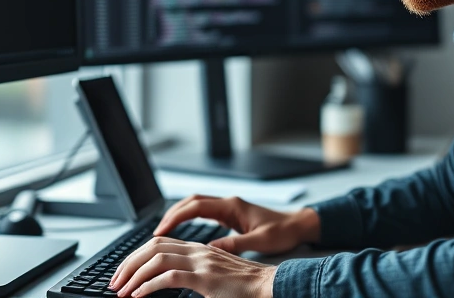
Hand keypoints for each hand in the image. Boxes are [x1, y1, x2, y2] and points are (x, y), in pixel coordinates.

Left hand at [108, 237, 275, 297]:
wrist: (268, 285)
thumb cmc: (244, 286)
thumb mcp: (213, 275)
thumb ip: (192, 273)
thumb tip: (167, 281)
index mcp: (198, 248)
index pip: (158, 243)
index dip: (136, 256)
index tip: (124, 273)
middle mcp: (197, 250)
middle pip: (153, 247)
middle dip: (128, 264)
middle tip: (115, 282)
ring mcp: (201, 262)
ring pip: (156, 259)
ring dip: (133, 275)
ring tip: (122, 290)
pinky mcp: (205, 277)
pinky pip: (169, 277)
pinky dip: (148, 285)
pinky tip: (138, 295)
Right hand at [154, 195, 319, 255]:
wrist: (298, 225)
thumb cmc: (283, 232)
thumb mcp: (260, 241)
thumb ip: (235, 244)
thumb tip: (210, 250)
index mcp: (232, 207)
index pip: (196, 207)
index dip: (175, 218)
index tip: (161, 230)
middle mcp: (228, 203)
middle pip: (191, 202)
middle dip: (171, 215)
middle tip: (155, 233)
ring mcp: (229, 207)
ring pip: (196, 205)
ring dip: (178, 216)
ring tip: (163, 233)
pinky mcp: (231, 214)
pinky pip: (203, 212)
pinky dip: (189, 219)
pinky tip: (182, 232)